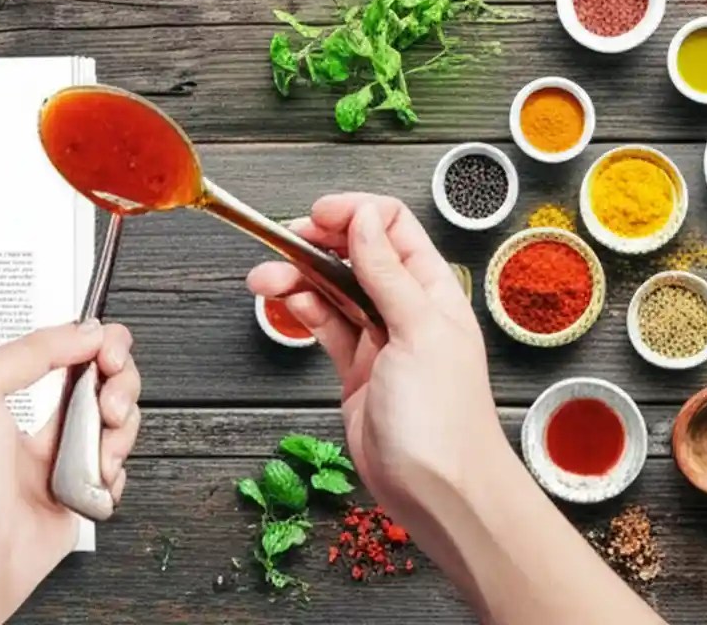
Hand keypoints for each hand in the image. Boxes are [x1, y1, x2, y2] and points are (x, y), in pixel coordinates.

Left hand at [0, 319, 141, 610]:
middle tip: (110, 405)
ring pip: (120, 422)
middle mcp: (41, 418)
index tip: (107, 354)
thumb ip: (28, 352)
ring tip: (100, 455)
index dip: (99, 344)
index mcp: (10, 388)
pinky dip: (114, 473)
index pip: (70, 347)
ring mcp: (65, 454)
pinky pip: (120, 468)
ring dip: (119, 434)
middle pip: (108, 379)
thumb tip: (83, 333)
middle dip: (121, 386)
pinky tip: (93, 481)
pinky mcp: (82, 488)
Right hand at [247, 194, 509, 524]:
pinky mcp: (356, 370)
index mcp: (434, 290)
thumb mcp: (419, 332)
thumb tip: (364, 219)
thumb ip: (388, 273)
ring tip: (263, 278)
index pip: (392, 228)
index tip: (317, 216)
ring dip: (298, 277)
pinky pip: (325, 326)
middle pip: (357, 255)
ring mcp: (380, 341)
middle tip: (281, 242)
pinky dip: (301, 309)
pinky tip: (282, 300)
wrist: (439, 492)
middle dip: (317, 242)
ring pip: (333, 290)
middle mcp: (408, 310)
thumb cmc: (443, 420)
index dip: (355, 214)